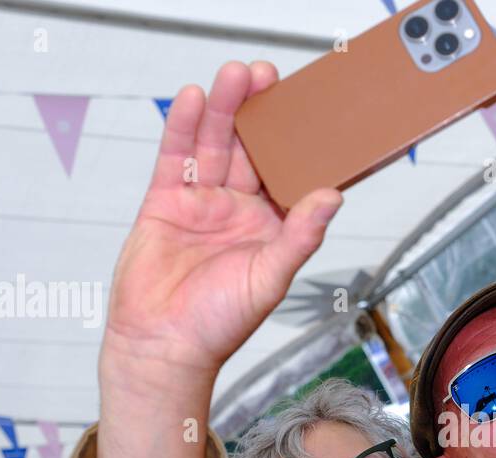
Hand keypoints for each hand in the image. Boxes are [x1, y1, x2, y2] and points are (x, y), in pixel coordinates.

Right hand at [100, 60, 341, 380]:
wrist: (163, 345)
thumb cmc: (219, 324)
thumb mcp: (270, 278)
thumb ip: (299, 236)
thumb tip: (332, 197)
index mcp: (271, 227)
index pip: (288, 174)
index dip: (298, 143)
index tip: (312, 111)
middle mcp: (239, 209)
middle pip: (251, 150)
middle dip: (260, 114)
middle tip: (270, 78)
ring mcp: (202, 203)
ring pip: (214, 144)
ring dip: (224, 109)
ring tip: (236, 75)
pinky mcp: (165, 201)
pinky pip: (176, 156)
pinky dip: (182, 127)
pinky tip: (193, 98)